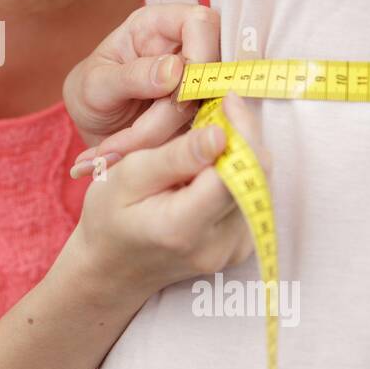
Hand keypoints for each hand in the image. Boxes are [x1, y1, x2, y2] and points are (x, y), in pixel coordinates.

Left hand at [63, 3, 219, 170]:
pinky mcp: (200, 111)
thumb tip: (174, 71)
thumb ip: (131, 76)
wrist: (91, 122)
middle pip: (213, 69)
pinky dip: (168, 148)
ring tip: (118, 148)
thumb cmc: (88, 90)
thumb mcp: (96, 84)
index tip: (177, 93)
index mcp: (156, 24)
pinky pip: (200, 129)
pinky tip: (130, 152)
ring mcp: (197, 81)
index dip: (200, 53)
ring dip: (163, 134)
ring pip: (206, 106)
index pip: (200, 21)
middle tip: (134, 134)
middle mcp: (184, 47)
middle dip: (175, 110)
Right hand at [68, 90, 272, 315]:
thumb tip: (220, 135)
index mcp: (183, 227)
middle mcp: (218, 245)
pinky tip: (211, 165)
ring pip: (260, 183)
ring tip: (209, 137)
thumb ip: (174, 157)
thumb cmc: (109, 218)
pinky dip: (238, 171)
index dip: (239, 129)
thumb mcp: (126, 178)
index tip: (226, 99)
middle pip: (256, 176)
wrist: (113, 269)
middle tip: (218, 109)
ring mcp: (234, 249)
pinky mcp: (242, 246)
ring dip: (242, 152)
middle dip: (243, 135)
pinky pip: (254, 196)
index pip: (234, 173)